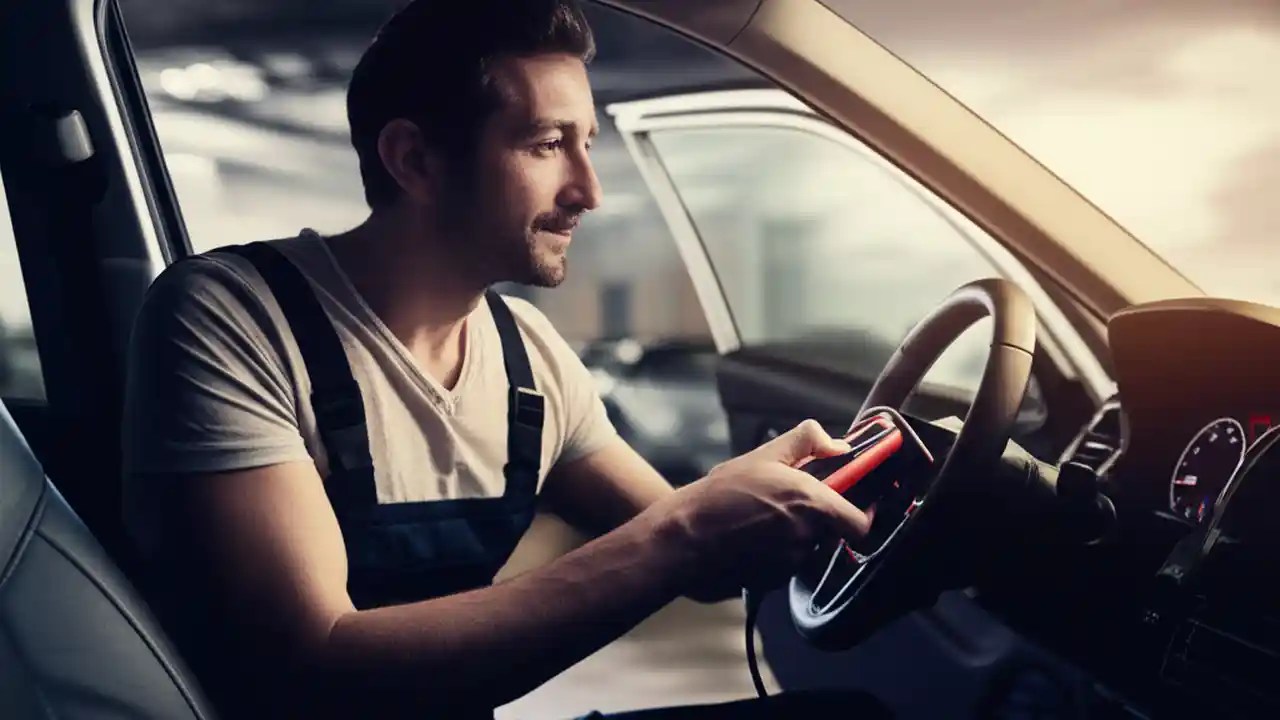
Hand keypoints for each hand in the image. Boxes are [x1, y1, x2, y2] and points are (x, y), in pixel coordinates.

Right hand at [643, 420, 874, 599]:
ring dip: (795, 535)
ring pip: (808, 548)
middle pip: (832, 532)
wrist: (684, 538)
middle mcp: (808, 537)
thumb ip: (807, 441)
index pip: (861, 523)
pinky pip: (787, 564)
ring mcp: (792, 563)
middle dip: (819, 518)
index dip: (862, 513)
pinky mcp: (775, 581)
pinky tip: (751, 538)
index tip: (853, 502)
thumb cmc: (721, 495)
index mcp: (813, 504)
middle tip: (789, 502)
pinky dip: (777, 553)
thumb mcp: (763, 455)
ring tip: (762, 519)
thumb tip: (839, 444)